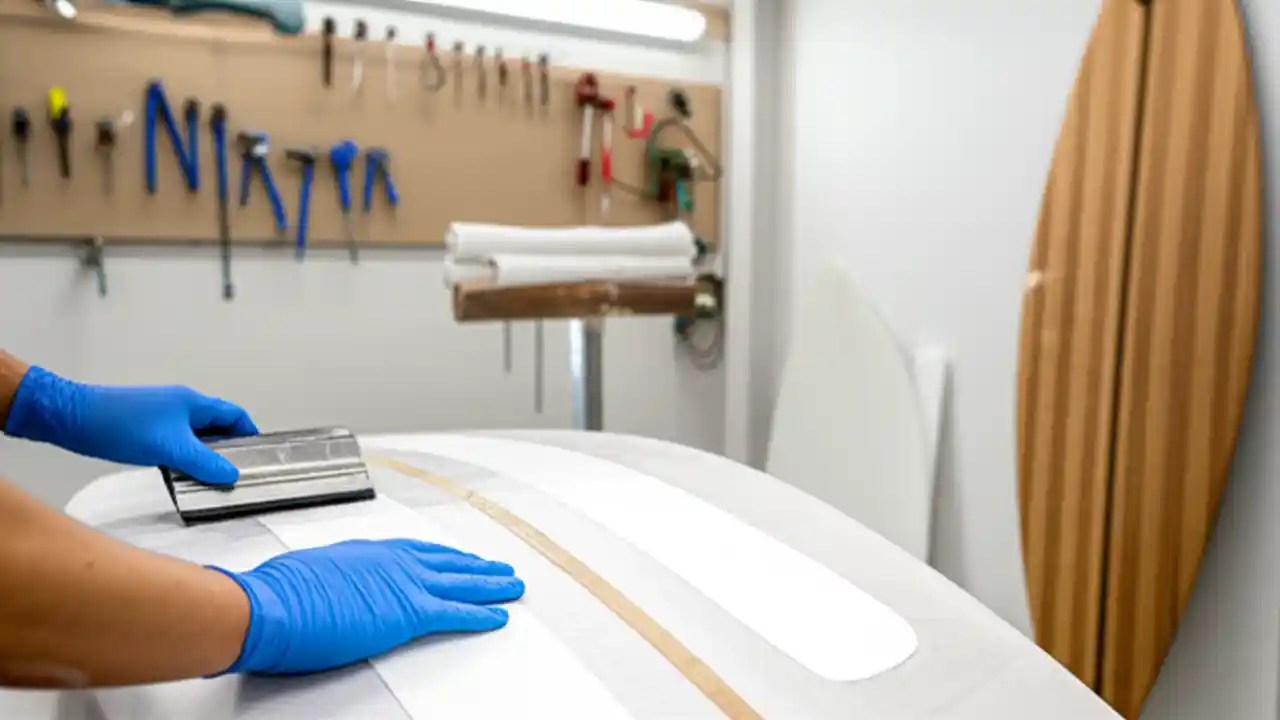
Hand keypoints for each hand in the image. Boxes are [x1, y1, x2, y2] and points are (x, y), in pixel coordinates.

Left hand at [2, 366, 257, 485]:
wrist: (73, 418)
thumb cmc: (121, 425)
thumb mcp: (170, 449)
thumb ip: (205, 463)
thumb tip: (231, 475)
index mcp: (193, 403)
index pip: (234, 414)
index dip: (249, 432)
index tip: (256, 453)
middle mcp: (180, 405)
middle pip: (216, 424)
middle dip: (227, 447)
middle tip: (233, 470)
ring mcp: (162, 414)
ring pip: (195, 434)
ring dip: (203, 453)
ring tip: (208, 475)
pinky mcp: (145, 426)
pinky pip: (175, 439)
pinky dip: (183, 454)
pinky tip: (178, 470)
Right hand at [214, 539, 523, 674]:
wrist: (272, 605)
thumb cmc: (279, 594)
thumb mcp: (311, 573)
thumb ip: (334, 577)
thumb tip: (334, 584)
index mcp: (369, 552)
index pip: (418, 551)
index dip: (445, 555)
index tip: (461, 557)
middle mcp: (393, 562)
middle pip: (448, 562)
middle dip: (477, 566)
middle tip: (500, 568)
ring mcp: (404, 584)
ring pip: (461, 582)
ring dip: (491, 585)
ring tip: (513, 586)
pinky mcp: (409, 612)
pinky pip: (455, 612)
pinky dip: (480, 614)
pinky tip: (498, 615)